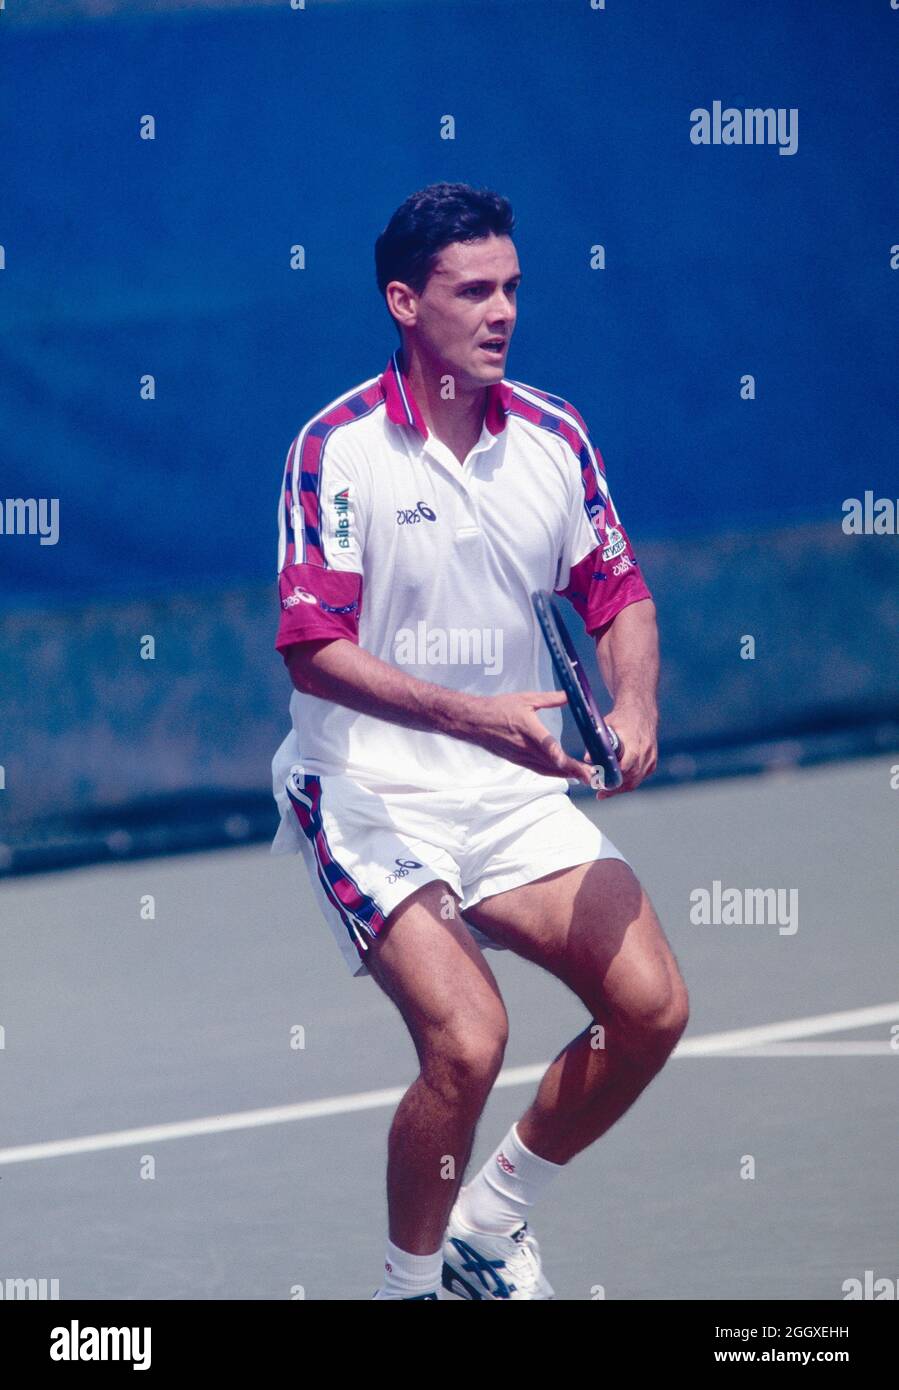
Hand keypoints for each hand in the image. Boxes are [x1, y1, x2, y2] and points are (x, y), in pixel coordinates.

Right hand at [466, 691, 594, 785]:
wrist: (475, 722)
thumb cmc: (499, 708)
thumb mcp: (526, 699)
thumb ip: (550, 699)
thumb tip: (570, 695)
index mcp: (528, 729)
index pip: (546, 744)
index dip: (559, 756)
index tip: (573, 763)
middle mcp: (525, 747)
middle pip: (552, 763)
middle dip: (573, 770)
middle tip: (592, 776)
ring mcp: (521, 757)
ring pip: (547, 770)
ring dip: (566, 775)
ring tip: (584, 778)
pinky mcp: (518, 761)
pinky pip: (539, 770)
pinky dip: (553, 773)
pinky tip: (564, 774)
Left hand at [591, 700, 657, 798]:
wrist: (641, 711)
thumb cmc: (621, 718)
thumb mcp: (606, 725)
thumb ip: (597, 742)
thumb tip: (587, 759)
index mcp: (634, 743)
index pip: (625, 767)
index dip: (613, 778)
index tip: (601, 785)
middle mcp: (645, 752)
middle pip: (631, 778)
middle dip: (615, 787)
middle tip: (600, 792)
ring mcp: (651, 758)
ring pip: (636, 781)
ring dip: (621, 788)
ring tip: (605, 792)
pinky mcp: (652, 762)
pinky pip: (640, 777)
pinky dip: (629, 782)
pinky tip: (617, 785)